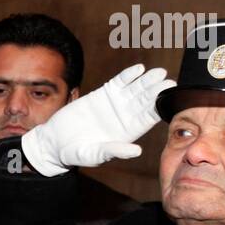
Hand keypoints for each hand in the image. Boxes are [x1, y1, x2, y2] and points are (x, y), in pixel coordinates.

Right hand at [20, 63, 174, 175]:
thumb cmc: (77, 153)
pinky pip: (119, 83)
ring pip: (136, 89)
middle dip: (157, 91)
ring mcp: (116, 104)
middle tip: (169, 82)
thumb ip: (115, 150)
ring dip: (147, 81)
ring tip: (158, 73)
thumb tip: (137, 151)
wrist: (56, 141)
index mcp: (129, 132)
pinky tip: (138, 70)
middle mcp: (126, 116)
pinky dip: (128, 76)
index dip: (159, 108)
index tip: (169, 101)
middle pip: (146, 101)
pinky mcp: (103, 94)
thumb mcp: (95, 154)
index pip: (149, 118)